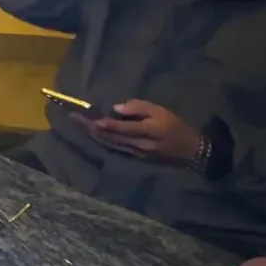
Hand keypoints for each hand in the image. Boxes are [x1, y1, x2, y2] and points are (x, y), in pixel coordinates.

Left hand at [72, 99, 201, 164]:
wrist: (190, 150)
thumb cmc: (175, 126)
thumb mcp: (161, 111)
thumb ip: (139, 108)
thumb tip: (116, 108)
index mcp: (148, 131)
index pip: (122, 128)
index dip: (105, 124)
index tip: (89, 118)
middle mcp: (139, 145)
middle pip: (111, 137)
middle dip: (91, 128)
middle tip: (75, 117)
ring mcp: (136, 153)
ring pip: (110, 144)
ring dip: (93, 135)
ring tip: (80, 125)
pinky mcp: (134, 157)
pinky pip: (114, 148)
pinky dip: (102, 141)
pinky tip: (93, 134)